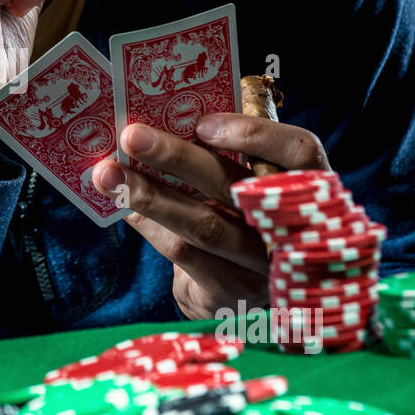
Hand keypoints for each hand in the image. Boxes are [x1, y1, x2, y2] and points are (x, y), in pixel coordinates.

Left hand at [91, 113, 332, 320]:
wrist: (245, 294)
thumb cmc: (242, 219)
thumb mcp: (248, 185)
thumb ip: (224, 154)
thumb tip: (159, 120)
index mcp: (306, 186)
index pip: (300, 152)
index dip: (256, 134)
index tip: (203, 123)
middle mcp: (291, 226)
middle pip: (235, 186)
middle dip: (177, 157)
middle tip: (132, 135)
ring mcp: (263, 264)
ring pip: (203, 224)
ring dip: (149, 196)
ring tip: (108, 174)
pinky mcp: (232, 291)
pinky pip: (184, 254)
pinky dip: (149, 226)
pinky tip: (123, 208)